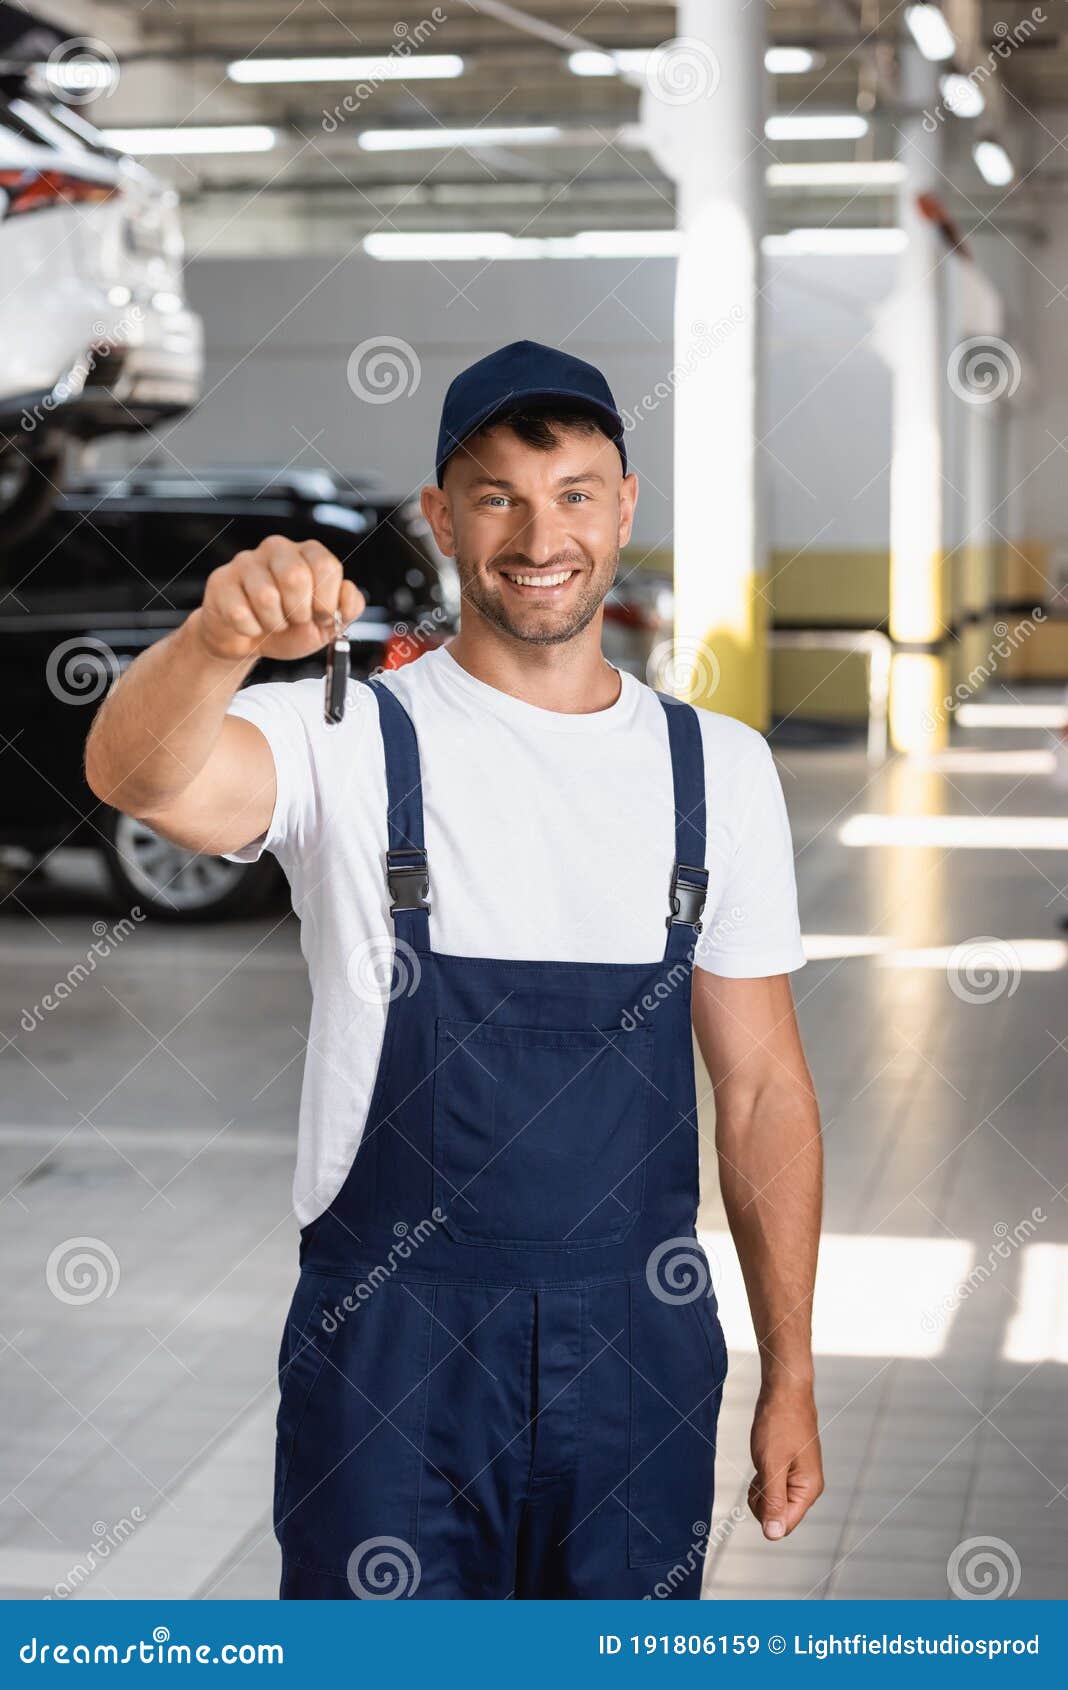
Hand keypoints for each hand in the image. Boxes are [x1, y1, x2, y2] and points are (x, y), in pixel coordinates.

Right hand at [194, 535, 364, 662]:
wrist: (248, 641)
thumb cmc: (288, 626)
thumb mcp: (327, 623)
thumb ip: (348, 608)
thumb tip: (348, 593)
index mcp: (307, 553)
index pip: (326, 565)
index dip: (327, 601)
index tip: (322, 617)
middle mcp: (277, 549)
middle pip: (295, 576)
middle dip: (299, 612)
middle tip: (295, 621)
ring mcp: (246, 562)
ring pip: (266, 596)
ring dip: (274, 624)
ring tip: (273, 623)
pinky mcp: (221, 581)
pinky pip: (240, 612)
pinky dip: (251, 630)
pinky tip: (251, 624)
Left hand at [748, 1382, 822, 1539]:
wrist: (784, 1391)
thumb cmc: (779, 1424)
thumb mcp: (771, 1465)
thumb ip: (773, 1501)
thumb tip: (773, 1535)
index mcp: (808, 1489)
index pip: (784, 1524)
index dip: (765, 1513)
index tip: (758, 1486)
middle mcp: (808, 1487)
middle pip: (778, 1516)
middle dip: (761, 1500)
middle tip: (759, 1472)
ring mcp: (800, 1477)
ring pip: (773, 1502)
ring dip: (761, 1489)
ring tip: (761, 1464)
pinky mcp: (791, 1468)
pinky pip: (773, 1487)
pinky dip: (763, 1479)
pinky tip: (763, 1461)